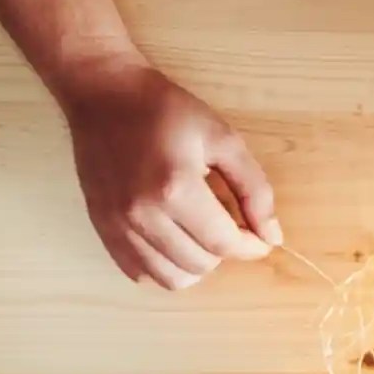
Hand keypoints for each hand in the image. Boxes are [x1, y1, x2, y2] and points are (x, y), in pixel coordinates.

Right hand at [62, 63, 280, 289]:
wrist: (102, 95)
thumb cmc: (166, 111)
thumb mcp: (223, 139)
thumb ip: (254, 190)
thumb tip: (271, 236)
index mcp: (175, 187)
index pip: (223, 243)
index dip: (251, 247)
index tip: (261, 238)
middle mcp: (142, 214)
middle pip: (199, 265)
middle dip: (224, 252)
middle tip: (227, 225)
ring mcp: (117, 225)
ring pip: (171, 278)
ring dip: (196, 265)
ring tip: (200, 235)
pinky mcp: (102, 229)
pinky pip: (141, 274)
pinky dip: (165, 267)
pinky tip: (174, 242)